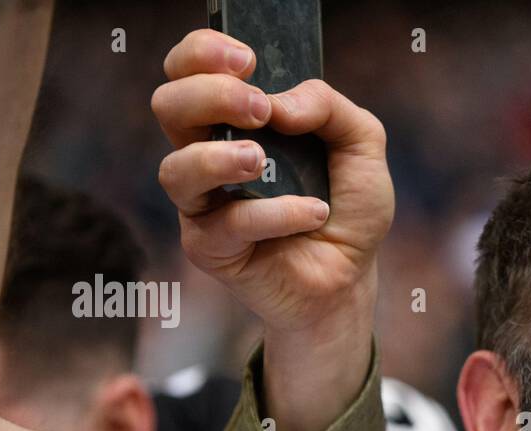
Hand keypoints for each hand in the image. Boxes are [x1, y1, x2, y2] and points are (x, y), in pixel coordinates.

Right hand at [151, 29, 393, 335]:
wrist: (352, 276)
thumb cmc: (347, 209)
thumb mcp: (360, 145)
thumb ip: (330, 108)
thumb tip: (280, 103)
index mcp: (233, 122)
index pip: (189, 71)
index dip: (202, 54)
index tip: (247, 60)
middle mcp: (208, 156)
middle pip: (169, 106)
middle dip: (209, 95)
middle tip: (259, 109)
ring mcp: (204, 205)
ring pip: (177, 170)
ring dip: (219, 157)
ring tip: (262, 160)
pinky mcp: (211, 248)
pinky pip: (228, 224)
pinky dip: (274, 214)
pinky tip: (313, 214)